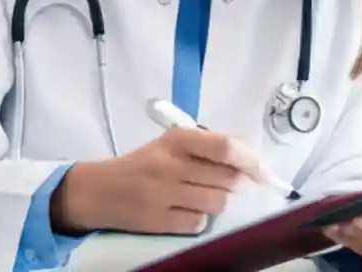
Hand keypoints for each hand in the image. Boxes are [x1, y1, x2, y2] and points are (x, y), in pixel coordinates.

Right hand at [52, 126, 260, 234]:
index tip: (261, 170)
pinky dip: (199, 219)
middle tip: (226, 183)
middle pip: (228, 178)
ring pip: (218, 203)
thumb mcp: (169, 146)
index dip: (250, 160)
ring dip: (218, 201)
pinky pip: (199, 223)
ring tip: (201, 196)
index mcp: (176, 140)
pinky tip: (185, 210)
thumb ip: (205, 147)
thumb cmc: (142, 165)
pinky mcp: (159, 220)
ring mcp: (165, 193)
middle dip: (235, 183)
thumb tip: (248, 160)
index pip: (225, 147)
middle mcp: (171, 164)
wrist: (100, 190)